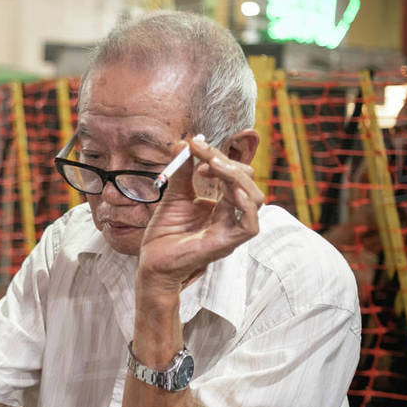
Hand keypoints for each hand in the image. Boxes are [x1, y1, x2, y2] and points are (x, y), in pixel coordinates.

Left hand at [137, 136, 263, 292]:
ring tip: (213, 165)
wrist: (152, 263)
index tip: (195, 145)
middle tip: (202, 155)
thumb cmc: (165, 234)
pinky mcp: (227, 244)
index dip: (217, 156)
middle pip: (246, 183)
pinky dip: (246, 207)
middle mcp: (231, 216)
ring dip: (236, 178)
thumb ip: (182, 172)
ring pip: (254, 200)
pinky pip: (250, 226)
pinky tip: (232, 191)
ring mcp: (231, 230)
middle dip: (227, 163)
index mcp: (222, 205)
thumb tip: (183, 143)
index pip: (233, 175)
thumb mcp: (174, 196)